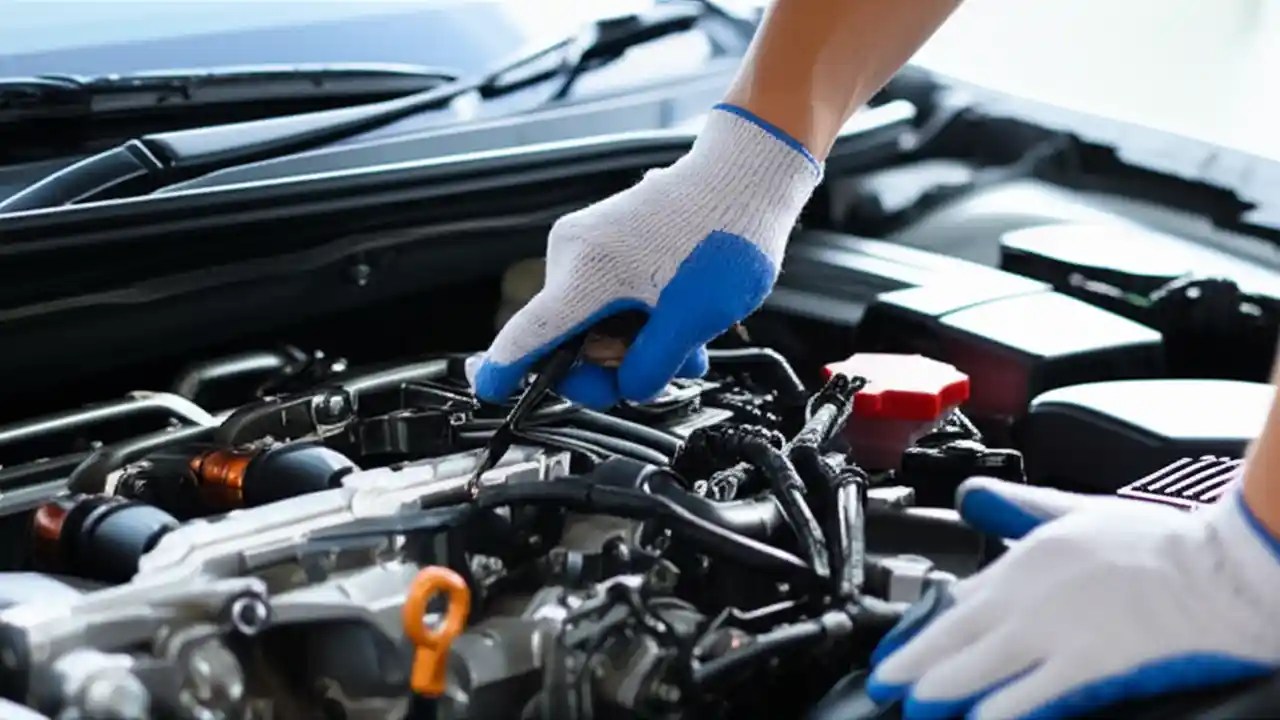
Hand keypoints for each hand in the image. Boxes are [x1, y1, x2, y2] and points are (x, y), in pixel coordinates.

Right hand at [472, 104, 820, 408]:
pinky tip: (678, 321)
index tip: (489, 388)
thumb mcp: (694, 321)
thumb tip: (629, 386)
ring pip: (595, 321)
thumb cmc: (725, 232)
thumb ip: (651, 366)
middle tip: (663, 366)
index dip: (507, 368)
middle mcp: (575, 253)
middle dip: (613, 363)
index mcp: (588, 273)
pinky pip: (608, 297)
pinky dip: (638, 318)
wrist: (746, 173)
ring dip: (635, 343)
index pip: (530, 333)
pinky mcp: (608, 239)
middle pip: (568, 337)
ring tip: (686, 341)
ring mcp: (589, 243)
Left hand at [866, 477, 1279, 719]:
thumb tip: (975, 496)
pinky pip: (1029, 695)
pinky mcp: (1087, 664)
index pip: (956, 600)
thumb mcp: (1073, 510)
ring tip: (913, 706)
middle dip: (913, 663)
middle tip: (884, 683)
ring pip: (977, 666)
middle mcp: (1027, 596)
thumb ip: (1017, 508)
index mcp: (1024, 560)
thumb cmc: (1155, 541)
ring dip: (939, 689)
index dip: (922, 629)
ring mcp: (1054, 632)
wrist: (1218, 566)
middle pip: (953, 636)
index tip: (897, 647)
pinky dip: (997, 710)